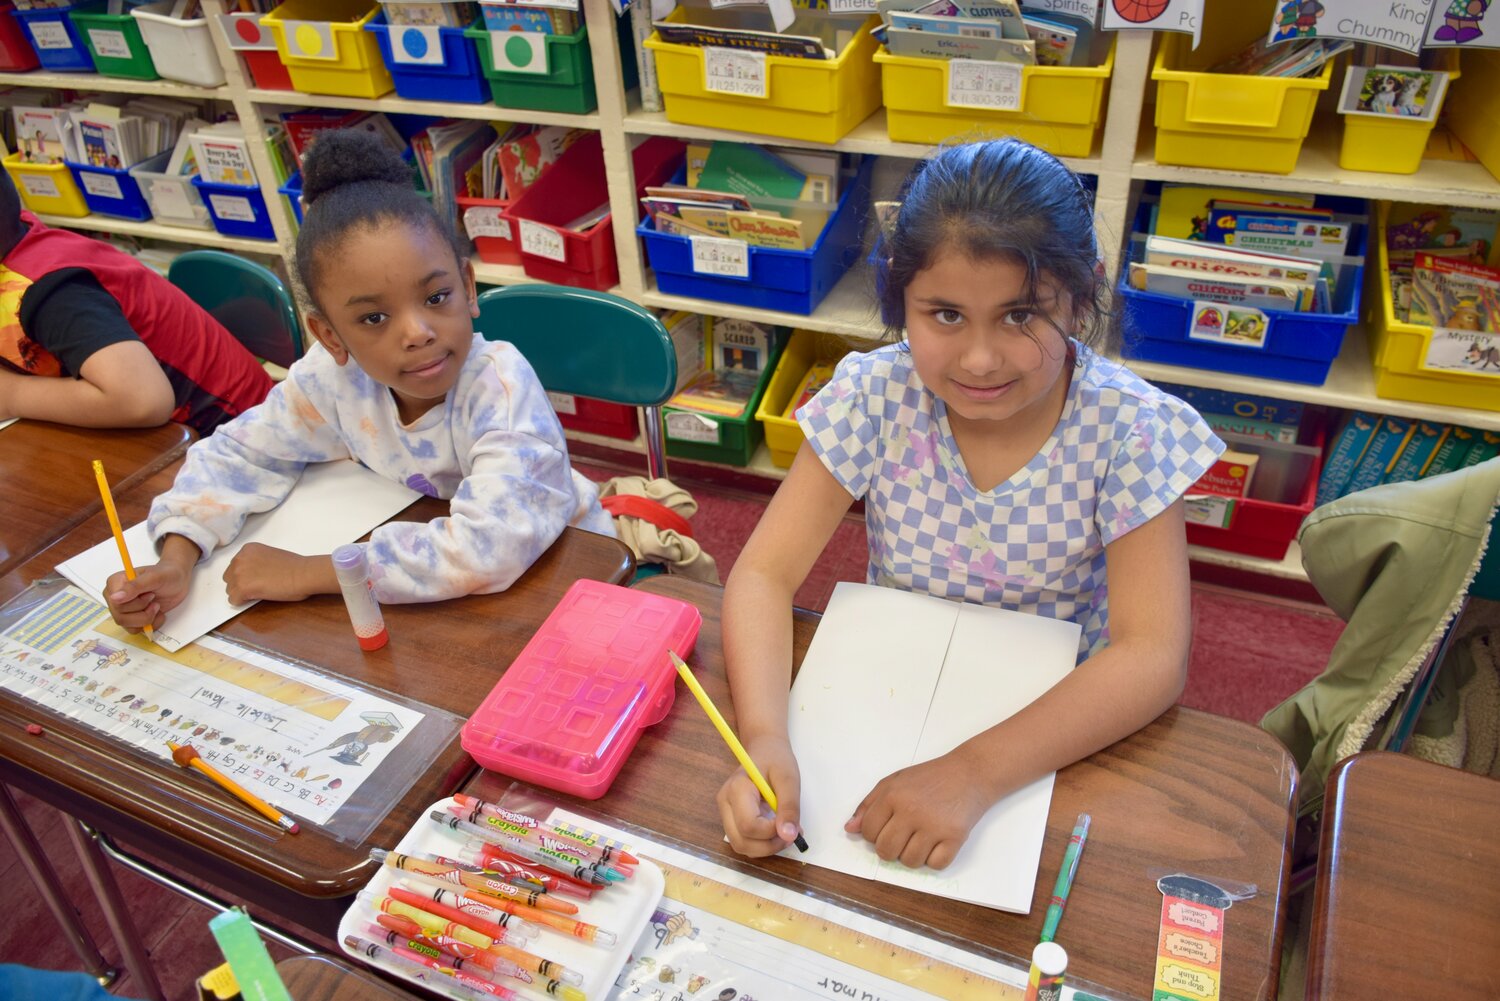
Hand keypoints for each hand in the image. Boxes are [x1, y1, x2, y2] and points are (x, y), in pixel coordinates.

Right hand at [105, 555, 193, 633]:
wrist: (178, 579)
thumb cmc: (166, 574)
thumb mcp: (154, 577)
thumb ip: (134, 586)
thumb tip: (114, 597)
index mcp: (115, 583)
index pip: (116, 605)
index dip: (136, 604)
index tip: (149, 594)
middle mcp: (115, 597)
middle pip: (121, 618)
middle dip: (144, 612)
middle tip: (154, 600)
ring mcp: (123, 609)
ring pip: (129, 627)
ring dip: (148, 619)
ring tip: (156, 606)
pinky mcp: (133, 618)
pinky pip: (137, 630)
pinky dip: (151, 624)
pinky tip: (158, 613)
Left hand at [223, 543, 319, 603]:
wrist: (302, 574)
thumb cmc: (294, 566)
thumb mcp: (269, 556)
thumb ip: (256, 562)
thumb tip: (251, 575)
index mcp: (247, 549)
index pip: (235, 566)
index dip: (245, 575)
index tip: (257, 578)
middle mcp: (239, 558)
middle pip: (229, 578)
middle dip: (240, 584)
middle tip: (257, 587)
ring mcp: (239, 573)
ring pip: (230, 590)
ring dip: (242, 593)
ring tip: (259, 592)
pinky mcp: (242, 587)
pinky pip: (233, 600)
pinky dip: (242, 602)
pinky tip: (256, 598)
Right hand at [715, 734, 802, 857]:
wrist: (764, 749)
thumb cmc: (776, 759)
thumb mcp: (789, 778)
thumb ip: (789, 807)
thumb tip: (788, 836)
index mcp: (737, 789)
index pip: (749, 826)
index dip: (771, 833)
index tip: (792, 825)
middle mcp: (725, 803)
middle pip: (741, 842)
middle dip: (769, 846)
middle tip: (792, 834)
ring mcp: (725, 812)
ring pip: (741, 846)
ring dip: (765, 848)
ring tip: (784, 832)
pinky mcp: (731, 819)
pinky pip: (743, 841)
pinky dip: (761, 844)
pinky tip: (776, 831)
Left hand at [845, 751, 994, 869]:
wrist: (970, 773)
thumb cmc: (930, 777)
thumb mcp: (894, 781)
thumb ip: (869, 805)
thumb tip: (850, 829)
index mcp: (893, 795)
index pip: (868, 832)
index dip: (874, 835)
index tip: (887, 828)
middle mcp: (911, 811)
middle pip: (886, 851)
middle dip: (891, 849)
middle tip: (904, 837)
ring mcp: (934, 825)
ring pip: (910, 862)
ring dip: (914, 855)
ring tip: (922, 838)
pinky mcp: (955, 837)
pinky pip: (936, 865)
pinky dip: (935, 859)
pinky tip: (938, 843)